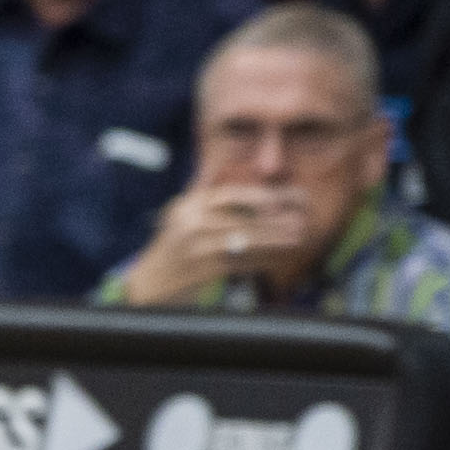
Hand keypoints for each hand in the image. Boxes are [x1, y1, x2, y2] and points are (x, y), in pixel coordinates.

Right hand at [123, 183, 311, 305]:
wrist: (149, 284)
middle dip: (274, 221)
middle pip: (240, 220)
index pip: (228, 195)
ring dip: (274, 241)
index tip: (281, 199)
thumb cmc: (173, 247)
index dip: (258, 196)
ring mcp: (194, 250)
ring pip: (244, 243)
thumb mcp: (182, 214)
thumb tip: (227, 166)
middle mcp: (188, 225)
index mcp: (186, 206)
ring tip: (298, 237)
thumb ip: (206, 192)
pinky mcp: (202, 272)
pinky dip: (263, 261)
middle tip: (300, 219)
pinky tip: (280, 258)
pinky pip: (240, 264)